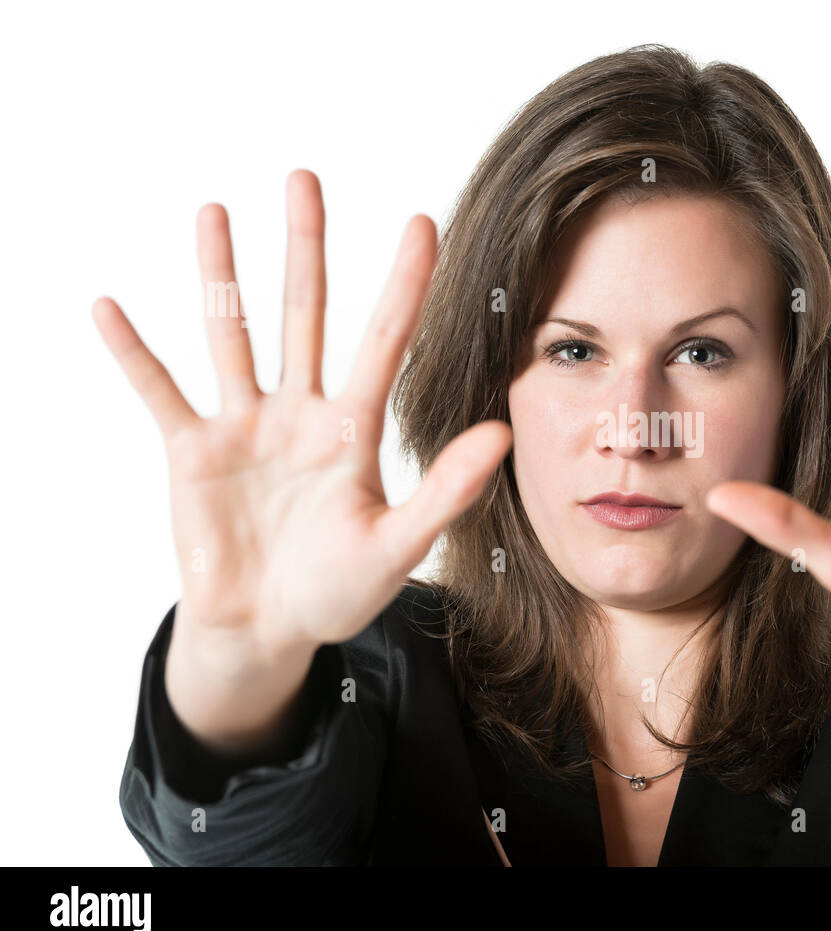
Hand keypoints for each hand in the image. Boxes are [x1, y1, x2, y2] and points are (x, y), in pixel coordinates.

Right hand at [92, 170, 511, 663]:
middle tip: (305, 177)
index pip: (384, 340)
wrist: (267, 632)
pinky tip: (109, 307)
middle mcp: (300, 412)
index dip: (404, 283)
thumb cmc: (336, 591)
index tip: (424, 222)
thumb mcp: (396, 543)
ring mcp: (244, 426)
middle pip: (304, 313)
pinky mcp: (192, 451)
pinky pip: (159, 392)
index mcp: (353, 430)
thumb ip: (445, 490)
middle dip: (305, 247)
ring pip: (232, 333)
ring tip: (213, 209)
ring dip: (220, 274)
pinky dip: (134, 353)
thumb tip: (501, 433)